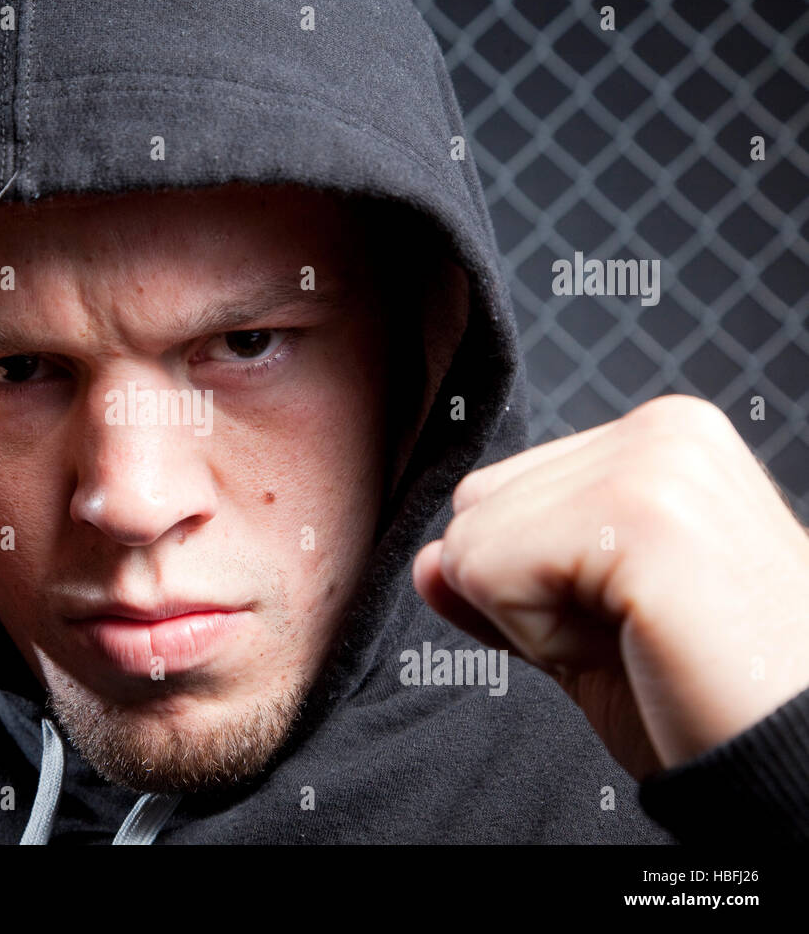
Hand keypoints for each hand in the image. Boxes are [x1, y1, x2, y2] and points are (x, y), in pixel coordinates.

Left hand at [412, 394, 808, 779]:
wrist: (802, 768)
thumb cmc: (712, 699)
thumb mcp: (581, 630)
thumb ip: (504, 580)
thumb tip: (427, 559)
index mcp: (661, 441)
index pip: (495, 491)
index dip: (531, 581)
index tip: (627, 619)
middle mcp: (662, 431)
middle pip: (473, 506)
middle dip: (524, 593)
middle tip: (633, 634)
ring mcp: (654, 462)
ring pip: (470, 540)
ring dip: (534, 620)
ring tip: (640, 639)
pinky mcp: (639, 513)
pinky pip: (485, 568)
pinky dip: (536, 633)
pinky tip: (632, 645)